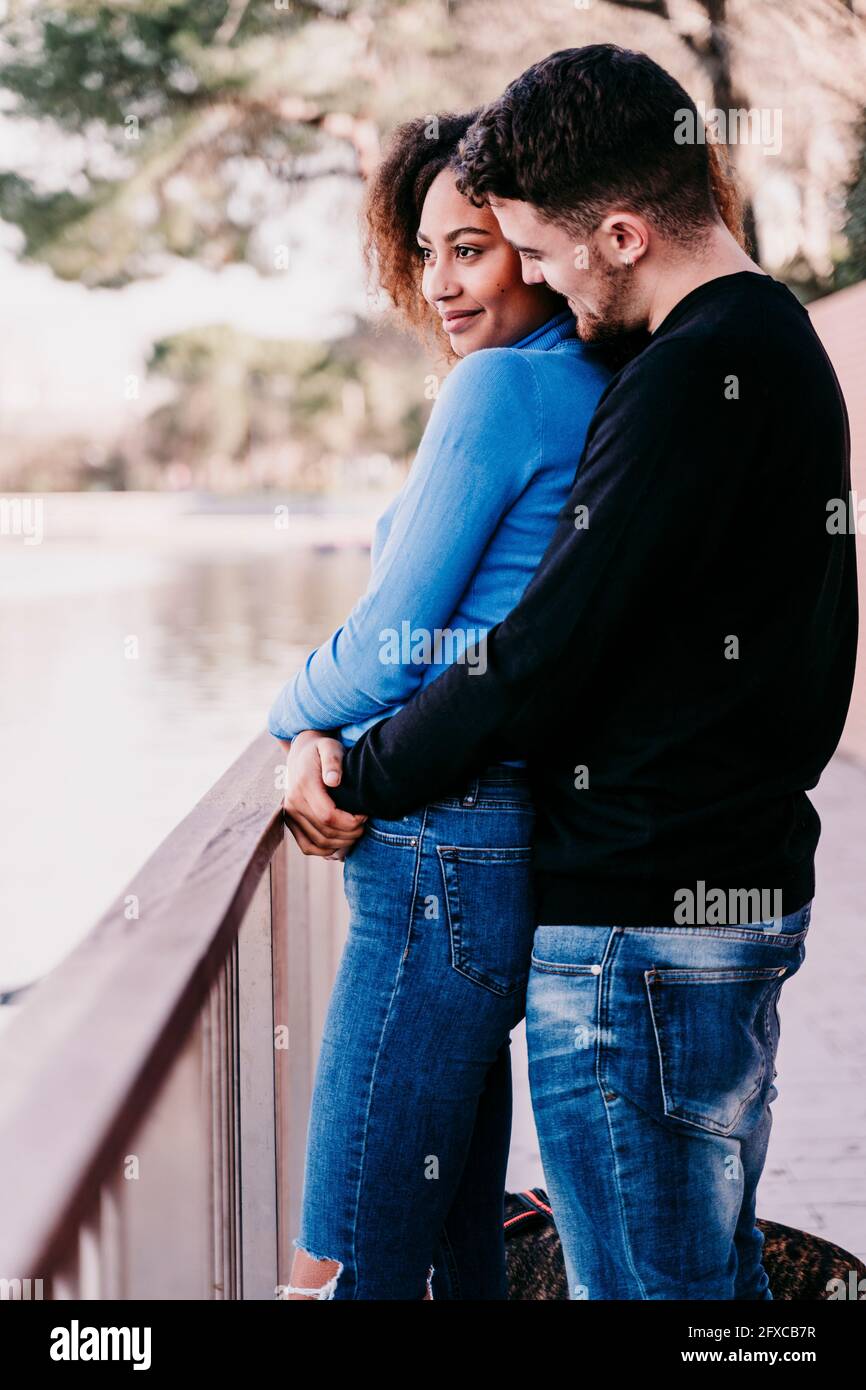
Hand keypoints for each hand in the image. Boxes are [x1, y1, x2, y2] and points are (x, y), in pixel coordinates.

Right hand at [280, 730, 366, 857]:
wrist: (302, 754)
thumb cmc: (321, 749)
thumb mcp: (329, 747)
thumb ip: (333, 761)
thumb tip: (333, 780)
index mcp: (303, 786)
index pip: (328, 816)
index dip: (350, 821)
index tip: (364, 814)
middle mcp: (293, 803)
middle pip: (325, 832)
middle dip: (350, 833)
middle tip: (364, 824)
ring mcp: (290, 815)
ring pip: (318, 842)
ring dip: (342, 843)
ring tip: (356, 831)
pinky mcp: (290, 822)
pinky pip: (307, 846)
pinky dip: (325, 851)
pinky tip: (341, 843)